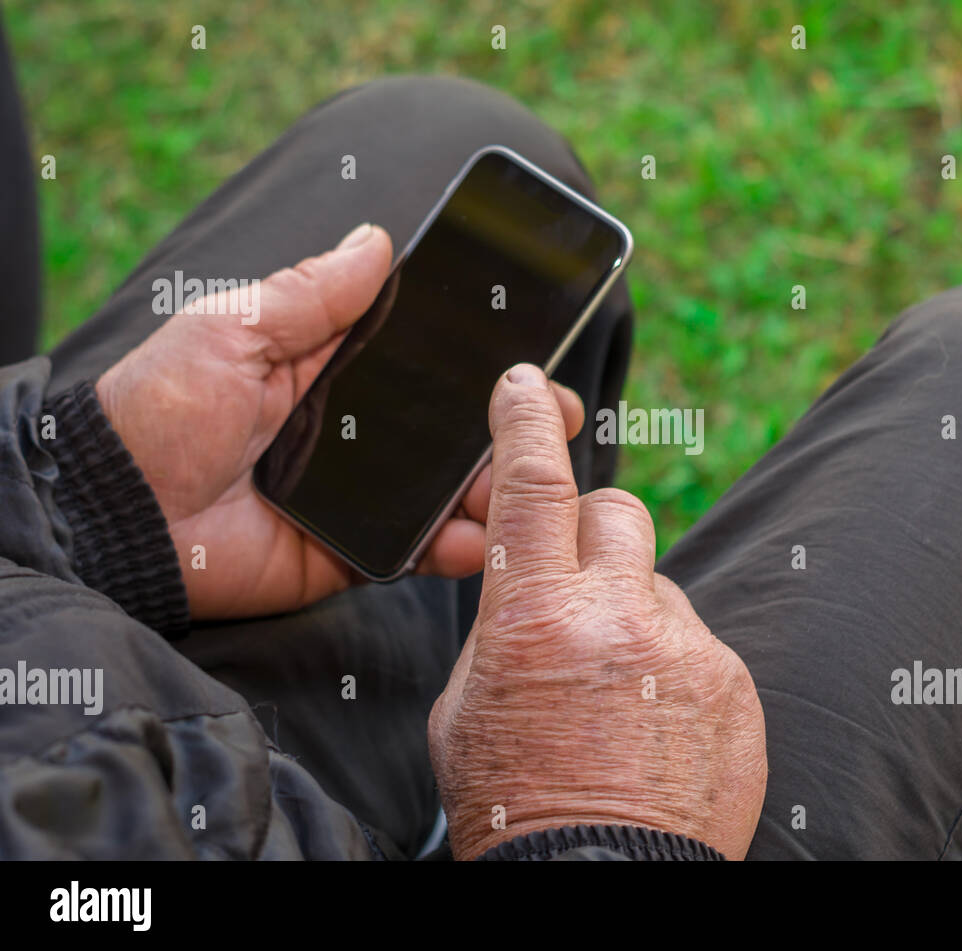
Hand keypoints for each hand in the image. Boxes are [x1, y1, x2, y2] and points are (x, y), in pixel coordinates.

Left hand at [95, 224, 585, 619]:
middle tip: (553, 418)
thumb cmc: (162, 410)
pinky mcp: (353, 553)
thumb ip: (311, 292)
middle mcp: (356, 434)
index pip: (423, 360)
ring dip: (498, 486)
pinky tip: (487, 536)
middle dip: (511, 424)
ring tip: (536, 482)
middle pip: (452, 428)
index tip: (531, 351)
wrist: (117, 515)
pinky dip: (458, 549)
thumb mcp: (233, 328)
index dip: (478, 356)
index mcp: (330, 371)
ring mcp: (359, 497)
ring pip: (448, 491)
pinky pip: (418, 550)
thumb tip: (379, 237)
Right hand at [427, 363, 767, 859]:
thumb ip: (502, 628)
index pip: (533, 484)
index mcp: (534, 616)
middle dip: (593, 533)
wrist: (601, 881)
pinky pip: (699, 648)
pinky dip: (673, 673)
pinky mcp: (735, 685)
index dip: (524, 422)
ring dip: (634, 621)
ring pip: (659, 589)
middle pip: (619, 512)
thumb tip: (533, 590)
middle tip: (577, 591)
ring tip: (617, 699)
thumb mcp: (467, 707)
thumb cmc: (514, 802)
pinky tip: (654, 729)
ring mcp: (687, 650)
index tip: (526, 385)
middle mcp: (618, 617)